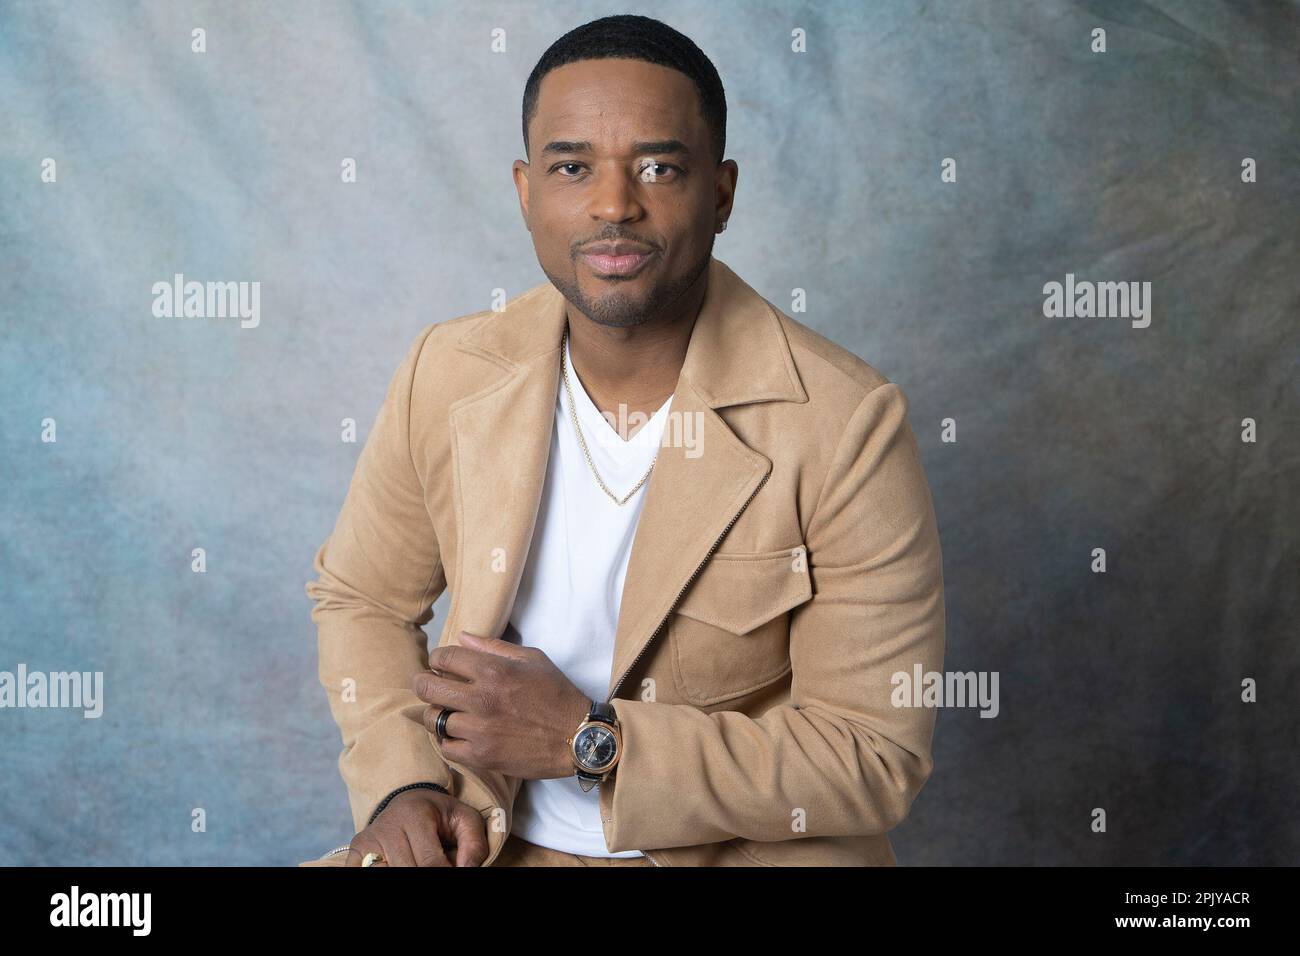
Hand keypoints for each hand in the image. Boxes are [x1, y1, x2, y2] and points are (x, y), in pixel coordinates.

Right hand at [345, 788, 488, 866]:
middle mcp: (387, 826)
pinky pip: (367, 873)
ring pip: (388, 874)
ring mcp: (367, 841)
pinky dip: (386, 873)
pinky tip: (402, 865)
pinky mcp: (355, 852)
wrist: (405, 801)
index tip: (454, 871)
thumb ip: (474, 843)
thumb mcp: (464, 819)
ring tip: (418, 862)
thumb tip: (467, 869)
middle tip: (439, 867)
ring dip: (407, 874)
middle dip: (427, 876)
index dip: (446, 873)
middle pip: (409, 871)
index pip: (430, 862)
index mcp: (414, 815)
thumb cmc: (439, 815)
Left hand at [414, 631, 591, 779]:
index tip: (441, 664)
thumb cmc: (557, 694)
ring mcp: (479, 730)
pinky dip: (448, 739)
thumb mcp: (532, 659)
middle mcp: (482, 699)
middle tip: (430, 685)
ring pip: (433, 718)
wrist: (578, 737)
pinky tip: (460, 733)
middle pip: (427, 686)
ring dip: (438, 712)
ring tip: (449, 711)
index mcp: (493, 670)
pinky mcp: (481, 756)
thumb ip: (494, 647)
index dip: (437, 658)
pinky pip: (446, 746)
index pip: (444, 657)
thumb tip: (462, 637)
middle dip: (424, 682)